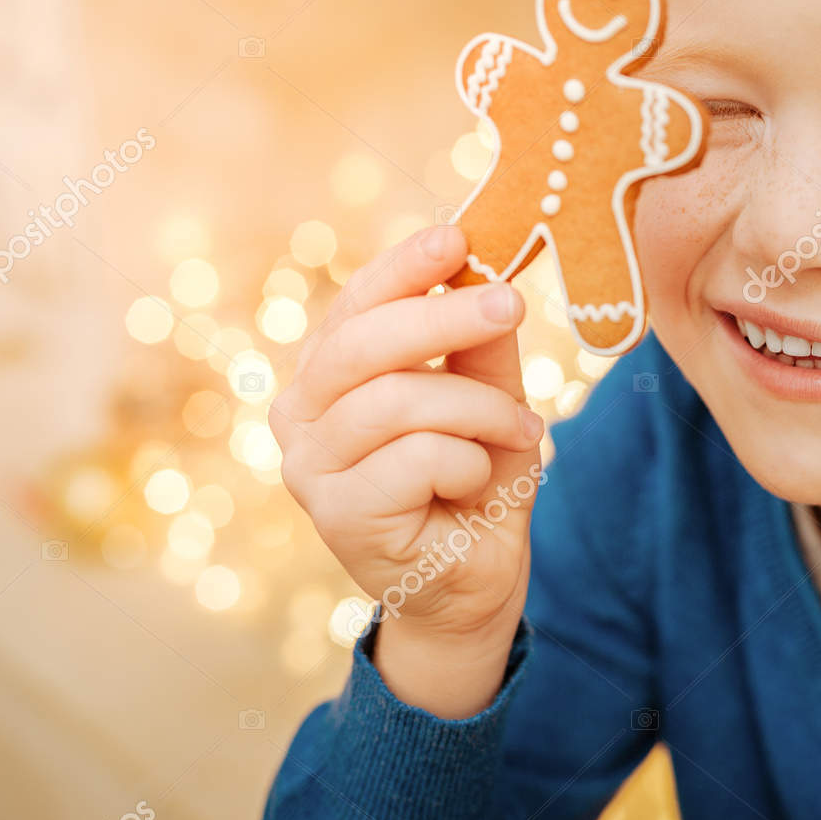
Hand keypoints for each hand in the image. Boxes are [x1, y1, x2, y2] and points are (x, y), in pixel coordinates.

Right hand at [270, 226, 541, 713]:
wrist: (475, 583)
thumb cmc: (475, 482)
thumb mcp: (489, 397)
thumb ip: (479, 345)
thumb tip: (482, 271)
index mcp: (327, 376)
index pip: (353, 306)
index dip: (402, 268)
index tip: (457, 236)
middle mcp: (300, 416)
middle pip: (362, 343)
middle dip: (444, 316)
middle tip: (510, 304)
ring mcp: (309, 469)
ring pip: (397, 399)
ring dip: (479, 410)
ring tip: (520, 431)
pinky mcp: (336, 515)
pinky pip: (418, 456)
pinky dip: (470, 461)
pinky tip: (477, 485)